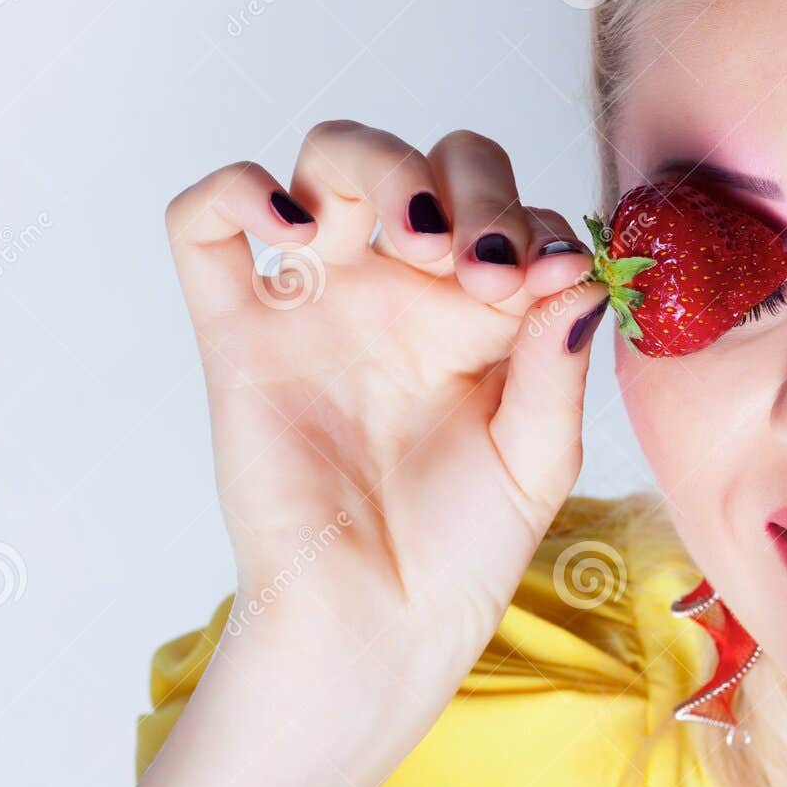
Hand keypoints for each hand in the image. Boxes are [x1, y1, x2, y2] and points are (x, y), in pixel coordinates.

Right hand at [166, 121, 606, 728]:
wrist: (380, 625)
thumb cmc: (464, 551)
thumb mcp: (539, 456)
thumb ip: (556, 361)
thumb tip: (581, 273)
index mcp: (479, 314)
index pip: (513, 210)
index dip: (535, 227)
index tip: (546, 287)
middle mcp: (402, 293)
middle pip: (426, 162)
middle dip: (468, 187)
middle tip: (482, 265)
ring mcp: (320, 303)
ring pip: (326, 161)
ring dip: (375, 167)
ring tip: (411, 241)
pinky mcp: (240, 331)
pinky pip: (204, 224)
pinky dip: (238, 192)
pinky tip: (299, 233)